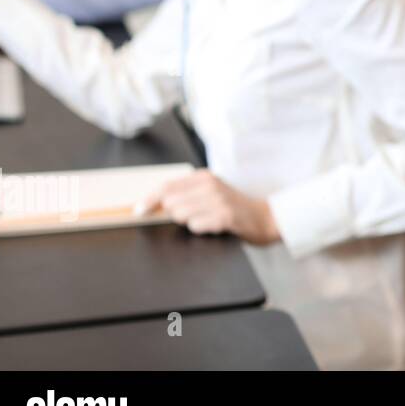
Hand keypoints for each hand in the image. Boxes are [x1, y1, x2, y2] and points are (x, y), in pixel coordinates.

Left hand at [138, 169, 280, 244]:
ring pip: (181, 215)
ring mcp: (219, 200)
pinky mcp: (225, 216)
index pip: (167, 186)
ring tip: (207, 219)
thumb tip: (156, 203)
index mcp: (205, 176)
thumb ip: (187, 194)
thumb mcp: (211, 192)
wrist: (265, 218)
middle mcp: (211, 185)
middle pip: (171, 203)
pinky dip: (201, 229)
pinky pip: (196, 226)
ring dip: (189, 222)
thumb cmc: (234, 207)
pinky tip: (214, 225)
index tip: (138, 210)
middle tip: (195, 215)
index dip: (149, 199)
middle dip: (175, 214)